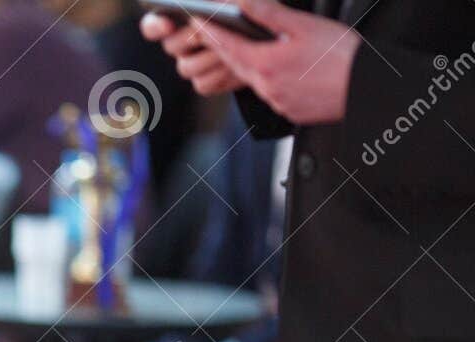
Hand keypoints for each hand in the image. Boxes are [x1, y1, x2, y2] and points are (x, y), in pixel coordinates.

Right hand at [141, 10, 243, 95]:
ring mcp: (190, 64)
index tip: (167, 24)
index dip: (156, 26)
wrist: (265, 33)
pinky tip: (238, 64)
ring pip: (187, 68)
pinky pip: (204, 84)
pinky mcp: (206, 82)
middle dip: (191, 38)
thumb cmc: (249, 8)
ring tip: (232, 46)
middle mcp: (177, 43)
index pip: (152, 26)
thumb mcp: (233, 3)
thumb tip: (216, 7)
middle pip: (171, 46)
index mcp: (174, 19)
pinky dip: (222, 74)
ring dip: (210, 57)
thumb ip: (217, 5)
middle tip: (208, 31)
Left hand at [143, 0, 361, 121]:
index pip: (226, 46)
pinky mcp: (289, 109)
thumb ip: (270, 15)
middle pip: (235, 64)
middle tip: (208, 31)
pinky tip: (273, 67)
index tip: (196, 21)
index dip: (209, 32)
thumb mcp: (305, 26)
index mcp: (266, 64)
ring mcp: (276, 100)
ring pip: (252, 79)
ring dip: (243, 62)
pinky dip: (265, 78)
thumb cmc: (341, 56)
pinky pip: (269, 92)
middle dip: (220, 47)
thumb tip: (244, 2)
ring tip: (240, 46)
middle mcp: (266, 86)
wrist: (366, 88)